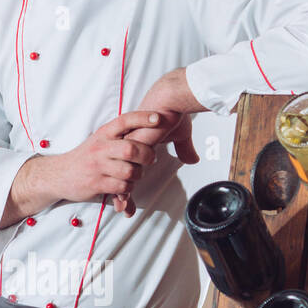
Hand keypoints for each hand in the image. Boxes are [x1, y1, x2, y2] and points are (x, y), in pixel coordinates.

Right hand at [56, 110, 164, 212]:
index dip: (143, 118)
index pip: (124, 121)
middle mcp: (100, 148)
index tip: (158, 118)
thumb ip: (121, 138)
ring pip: (130, 171)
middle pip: (131, 149)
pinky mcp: (96, 183)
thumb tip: (150, 132)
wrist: (58, 174)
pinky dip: (128, 189)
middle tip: (150, 159)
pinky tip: (122, 187)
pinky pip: (123, 187)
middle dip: (147, 155)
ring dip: (137, 176)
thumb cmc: (85, 158)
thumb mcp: (100, 141)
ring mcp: (97, 166)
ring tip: (132, 175)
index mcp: (103, 134)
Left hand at [113, 68, 204, 210]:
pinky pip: (123, 172)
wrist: (171, 100)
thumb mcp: (179, 134)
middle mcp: (125, 144)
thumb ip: (182, 148)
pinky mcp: (131, 148)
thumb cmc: (174, 112)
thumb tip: (191, 159)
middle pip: (116, 171)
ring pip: (118, 174)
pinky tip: (124, 200)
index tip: (125, 194)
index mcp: (134, 140)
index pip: (123, 164)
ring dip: (121, 193)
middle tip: (121, 206)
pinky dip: (125, 189)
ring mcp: (126, 147)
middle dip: (119, 191)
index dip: (125, 178)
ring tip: (122, 207)